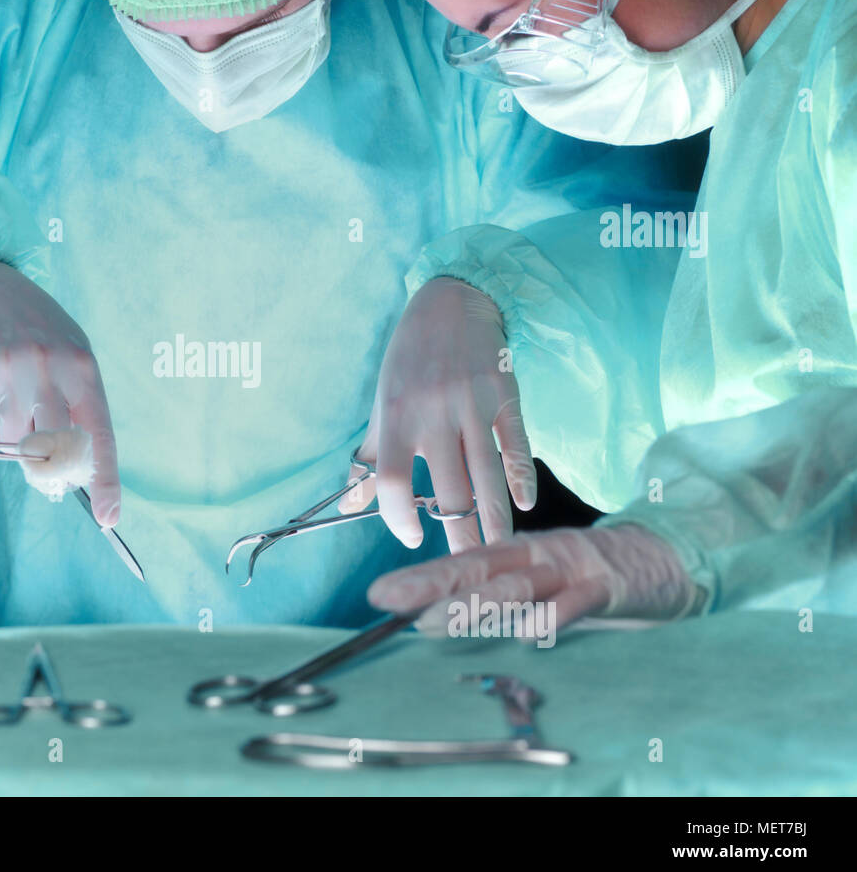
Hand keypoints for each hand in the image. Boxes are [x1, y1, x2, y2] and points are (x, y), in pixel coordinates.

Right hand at [0, 262, 120, 525]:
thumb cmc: (40, 329)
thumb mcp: (73, 355)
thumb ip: (78, 405)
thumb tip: (72, 467)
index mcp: (82, 368)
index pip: (99, 435)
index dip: (106, 480)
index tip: (108, 517)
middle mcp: (48, 370)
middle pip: (53, 450)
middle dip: (50, 472)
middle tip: (47, 474)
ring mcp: (9, 374)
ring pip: (16, 446)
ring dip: (18, 445)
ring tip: (17, 408)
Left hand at [341, 277, 535, 551]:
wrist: (453, 302)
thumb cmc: (410, 361)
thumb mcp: (382, 405)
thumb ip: (370, 458)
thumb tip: (348, 505)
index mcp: (396, 418)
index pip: (395, 482)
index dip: (400, 518)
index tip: (412, 538)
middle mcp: (433, 414)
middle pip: (450, 491)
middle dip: (459, 536)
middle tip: (466, 569)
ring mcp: (472, 405)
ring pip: (487, 478)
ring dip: (495, 521)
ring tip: (498, 552)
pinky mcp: (506, 396)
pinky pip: (517, 446)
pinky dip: (522, 479)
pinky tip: (524, 504)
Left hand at [367, 525, 700, 637]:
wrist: (666, 557)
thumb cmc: (589, 576)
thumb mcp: (538, 582)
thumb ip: (495, 596)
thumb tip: (437, 614)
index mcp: (515, 554)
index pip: (460, 565)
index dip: (420, 578)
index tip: (379, 596)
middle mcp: (536, 555)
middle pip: (477, 569)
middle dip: (430, 584)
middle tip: (389, 601)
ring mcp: (571, 568)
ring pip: (519, 586)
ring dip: (476, 604)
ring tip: (436, 621)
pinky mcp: (608, 585)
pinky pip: (579, 601)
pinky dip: (556, 614)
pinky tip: (532, 631)